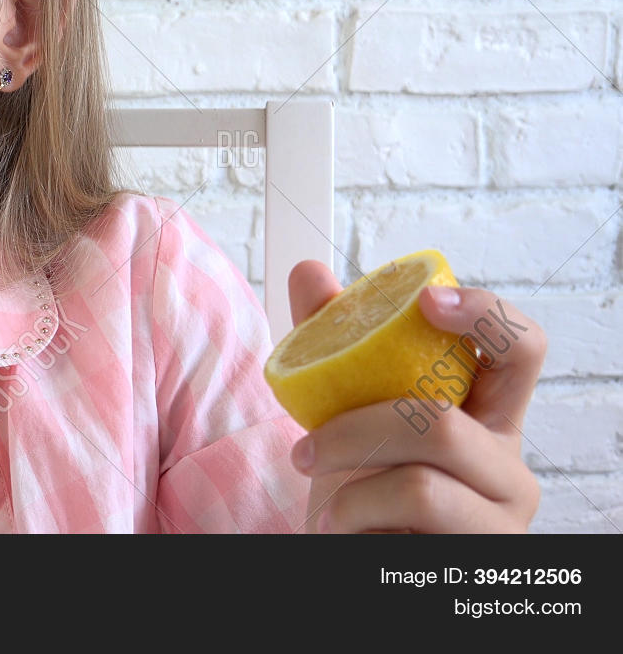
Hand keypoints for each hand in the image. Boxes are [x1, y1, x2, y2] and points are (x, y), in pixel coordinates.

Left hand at [286, 261, 544, 532]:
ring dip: (348, 487)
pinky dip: (354, 517)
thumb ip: (331, 341)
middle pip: (443, 424)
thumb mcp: (343, 409)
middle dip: (354, 429)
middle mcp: (507, 466)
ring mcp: (500, 518)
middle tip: (305, 450)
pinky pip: (409, 521)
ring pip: (422, 484)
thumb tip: (310, 271)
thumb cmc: (359, 484)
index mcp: (487, 416)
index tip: (423, 301)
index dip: (485, 315)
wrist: (349, 550)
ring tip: (324, 505)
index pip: (521, 349)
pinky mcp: (478, 555)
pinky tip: (340, 527)